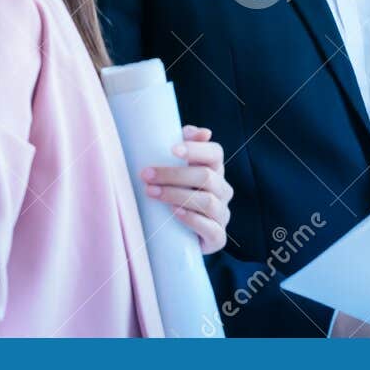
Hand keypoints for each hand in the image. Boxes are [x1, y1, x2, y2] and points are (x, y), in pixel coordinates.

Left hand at [141, 125, 232, 253]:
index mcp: (215, 170)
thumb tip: (188, 130)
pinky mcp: (217, 238)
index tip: (172, 149)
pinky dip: (192, 219)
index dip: (196, 149)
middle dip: (174, 174)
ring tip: (152, 193)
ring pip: (207, 201)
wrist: (179, 238)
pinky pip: (211, 228)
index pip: (215, 153)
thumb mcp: (175, 173)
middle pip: (206, 176)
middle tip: (147, 175)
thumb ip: (180, 149)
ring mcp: (222, 214)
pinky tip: (174, 213)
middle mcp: (222, 190)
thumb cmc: (175, 197)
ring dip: (177, 195)